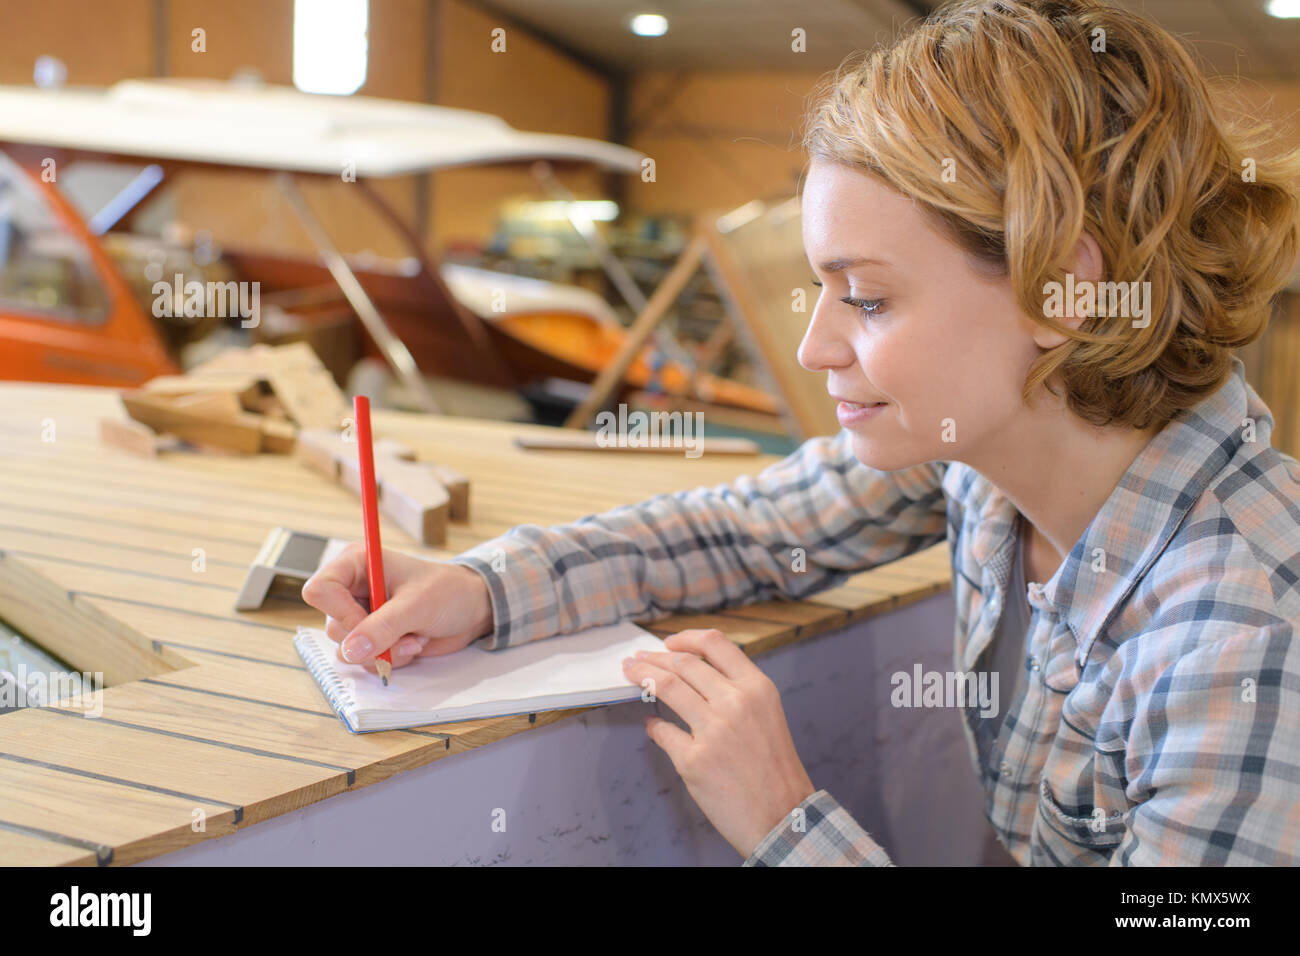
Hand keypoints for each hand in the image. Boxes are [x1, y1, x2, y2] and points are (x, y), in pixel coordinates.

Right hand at [301, 543, 493, 672]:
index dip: (340, 612)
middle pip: (333, 627)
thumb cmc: (448, 591)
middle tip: (405, 633)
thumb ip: (383, 626)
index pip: (319, 590)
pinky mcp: (372, 639)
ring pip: (348, 650)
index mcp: (356, 565)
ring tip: (414, 637)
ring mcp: (361, 617)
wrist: (471, 610)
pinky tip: (413, 643)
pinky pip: (365, 661)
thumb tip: (350, 650)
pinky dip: (390, 659)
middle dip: (372, 639)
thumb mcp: (417, 604)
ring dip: (385, 652)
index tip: (369, 623)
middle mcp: (352, 590)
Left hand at [621, 628, 815, 858]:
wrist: (783, 817)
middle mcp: (735, 703)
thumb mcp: (767, 714)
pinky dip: (653, 725)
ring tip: (631, 674)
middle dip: (654, 658)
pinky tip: (652, 724)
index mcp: (757, 688)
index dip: (686, 638)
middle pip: (683, 663)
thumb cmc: (775, 768)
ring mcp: (712, 731)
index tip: (668, 643)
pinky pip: (662, 731)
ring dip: (642, 676)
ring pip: (666, 686)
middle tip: (638, 659)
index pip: (715, 643)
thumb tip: (693, 672)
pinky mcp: (693, 761)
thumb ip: (736, 690)